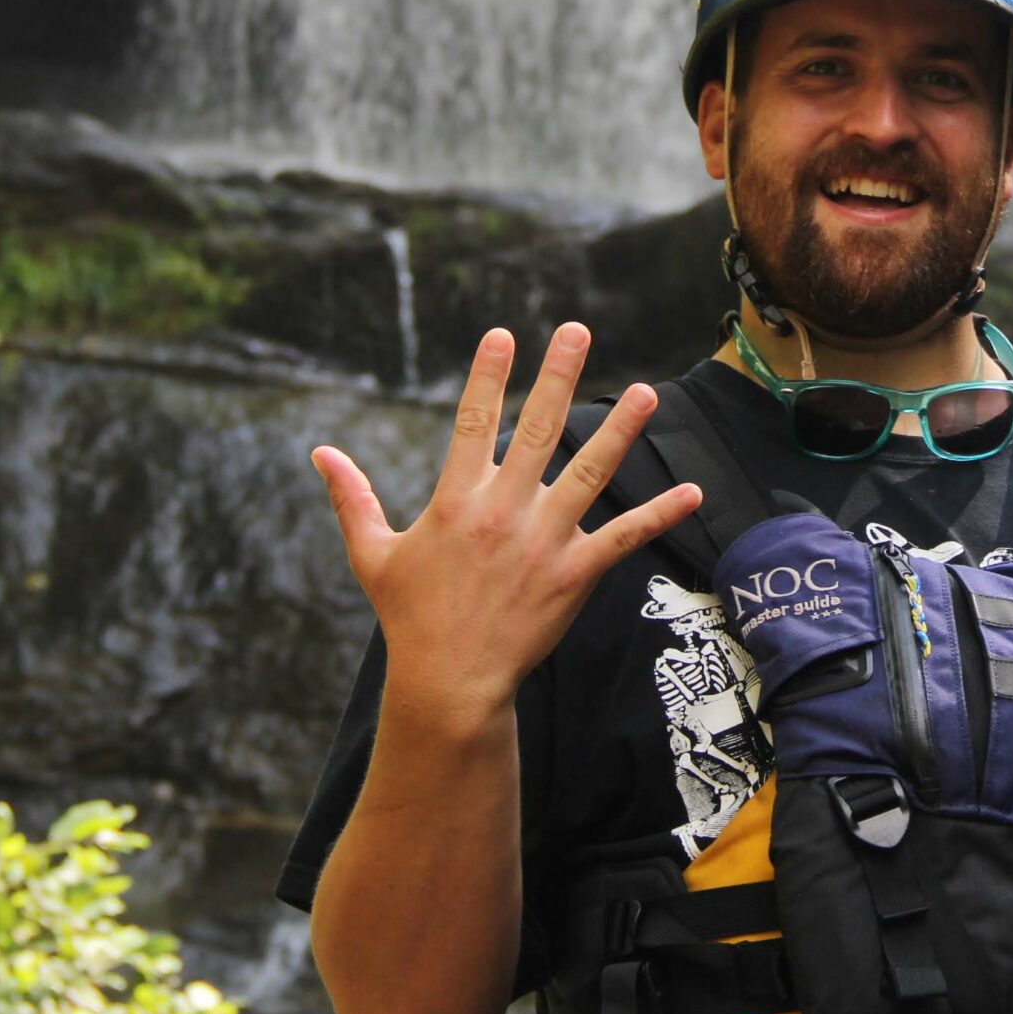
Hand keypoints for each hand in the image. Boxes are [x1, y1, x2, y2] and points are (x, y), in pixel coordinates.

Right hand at [311, 322, 702, 729]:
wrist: (449, 683)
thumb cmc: (409, 618)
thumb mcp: (372, 555)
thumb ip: (352, 498)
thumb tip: (319, 452)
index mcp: (455, 501)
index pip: (471, 423)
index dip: (488, 376)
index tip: (503, 334)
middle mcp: (502, 512)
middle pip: (535, 430)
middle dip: (557, 376)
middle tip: (577, 330)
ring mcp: (543, 542)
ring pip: (590, 473)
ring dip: (621, 431)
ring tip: (647, 392)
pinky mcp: (575, 575)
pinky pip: (625, 537)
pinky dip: (660, 514)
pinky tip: (693, 490)